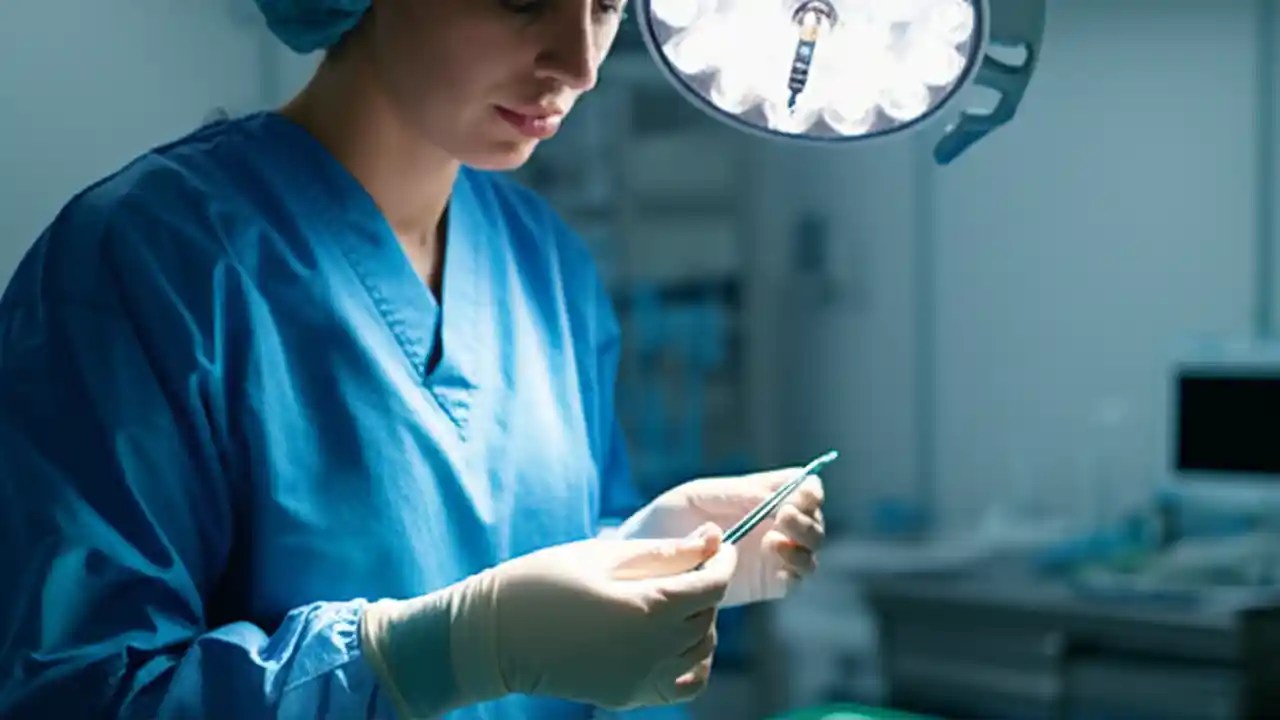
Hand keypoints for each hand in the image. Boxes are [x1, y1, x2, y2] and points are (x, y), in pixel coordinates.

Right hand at [359, 526, 737, 715]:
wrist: (494, 635)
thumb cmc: (543, 583)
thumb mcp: (604, 555)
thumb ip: (664, 552)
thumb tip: (710, 540)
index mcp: (647, 610)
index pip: (712, 586)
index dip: (722, 561)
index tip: (719, 546)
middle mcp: (651, 651)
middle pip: (708, 617)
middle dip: (705, 588)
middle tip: (684, 566)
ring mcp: (640, 679)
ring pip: (700, 650)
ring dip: (698, 622)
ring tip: (671, 599)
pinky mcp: (627, 696)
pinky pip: (683, 685)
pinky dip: (691, 663)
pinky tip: (672, 641)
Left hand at [617, 468, 825, 606]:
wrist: (644, 563)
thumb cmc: (667, 519)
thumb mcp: (695, 496)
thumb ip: (734, 494)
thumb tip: (773, 499)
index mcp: (762, 495)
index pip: (805, 488)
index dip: (809, 491)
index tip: (795, 497)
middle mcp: (774, 524)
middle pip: (815, 520)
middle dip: (806, 519)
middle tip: (782, 519)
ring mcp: (772, 556)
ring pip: (811, 551)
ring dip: (804, 545)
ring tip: (773, 542)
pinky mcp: (766, 585)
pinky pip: (797, 581)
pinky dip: (796, 572)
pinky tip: (776, 563)